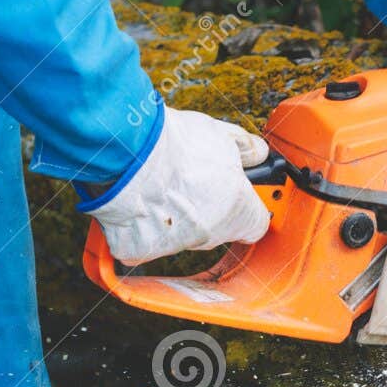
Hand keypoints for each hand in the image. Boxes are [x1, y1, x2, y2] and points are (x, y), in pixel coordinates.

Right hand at [85, 107, 270, 265]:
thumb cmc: (174, 144)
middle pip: (218, 230)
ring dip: (177, 217)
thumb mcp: (220, 135)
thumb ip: (245, 149)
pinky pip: (145, 241)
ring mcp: (176, 245)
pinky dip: (141, 226)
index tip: (241, 196)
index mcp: (237, 210)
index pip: (257, 224)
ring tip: (162, 185)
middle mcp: (210, 235)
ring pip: (182, 236)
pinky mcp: (141, 250)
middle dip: (210, 209)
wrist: (128, 153)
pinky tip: (138, 201)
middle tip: (194, 181)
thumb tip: (258, 153)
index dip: (249, 208)